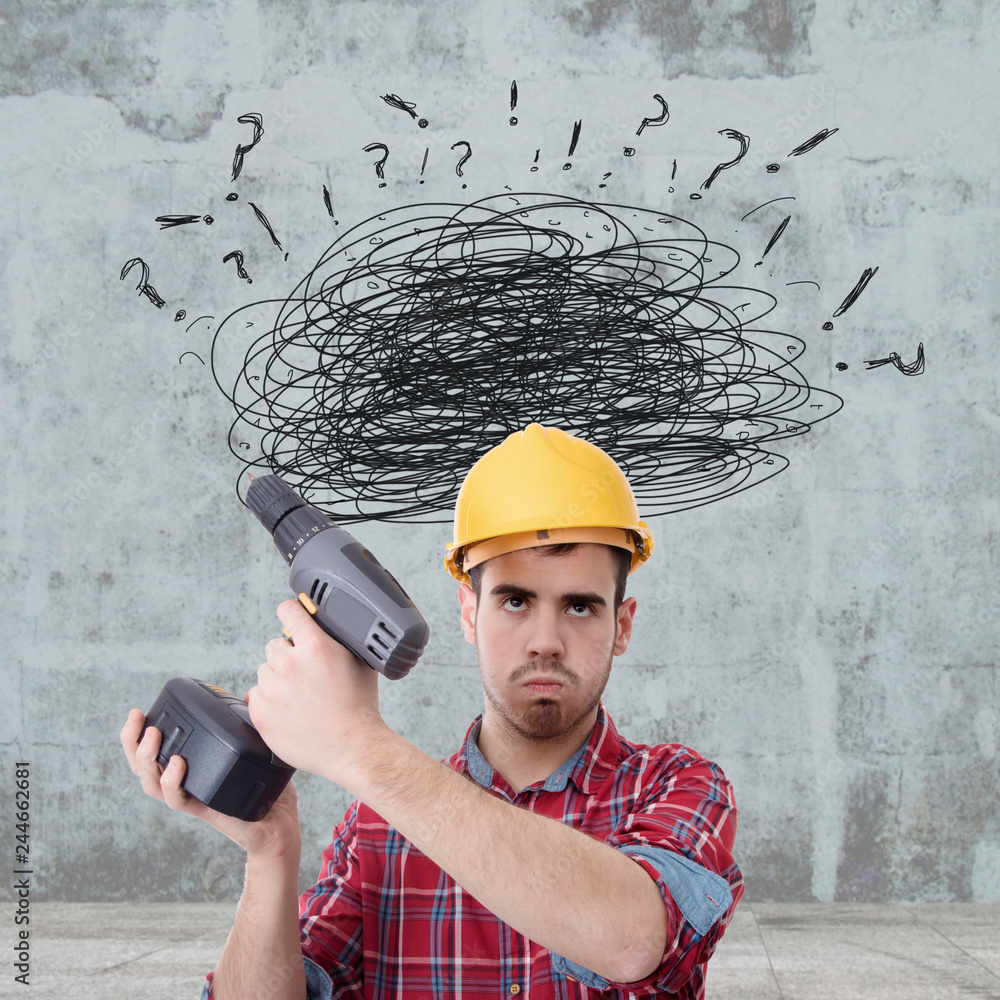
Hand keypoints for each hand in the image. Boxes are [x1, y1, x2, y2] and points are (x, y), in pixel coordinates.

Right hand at [120, 706, 300, 860]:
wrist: (280, 824)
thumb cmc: (267, 787)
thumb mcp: (257, 750)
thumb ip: (250, 723)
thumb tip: (250, 694)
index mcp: (190, 766)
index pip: (154, 751)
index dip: (137, 735)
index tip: (138, 714)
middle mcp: (185, 782)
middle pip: (142, 766)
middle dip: (132, 742)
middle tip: (136, 718)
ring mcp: (192, 796)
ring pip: (152, 783)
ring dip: (146, 759)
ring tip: (152, 736)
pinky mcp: (204, 809)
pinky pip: (178, 799)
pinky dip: (172, 782)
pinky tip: (176, 764)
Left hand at [246, 599, 387, 791]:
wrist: (352, 746)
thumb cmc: (359, 706)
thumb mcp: (358, 661)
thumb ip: (338, 639)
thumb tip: (327, 626)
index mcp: (315, 646)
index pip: (289, 611)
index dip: (291, 611)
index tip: (290, 615)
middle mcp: (290, 664)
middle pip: (275, 644)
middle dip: (288, 656)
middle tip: (305, 675)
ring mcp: (272, 688)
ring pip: (265, 671)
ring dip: (277, 679)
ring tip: (299, 697)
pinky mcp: (260, 711)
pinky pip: (255, 694)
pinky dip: (268, 700)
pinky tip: (288, 709)